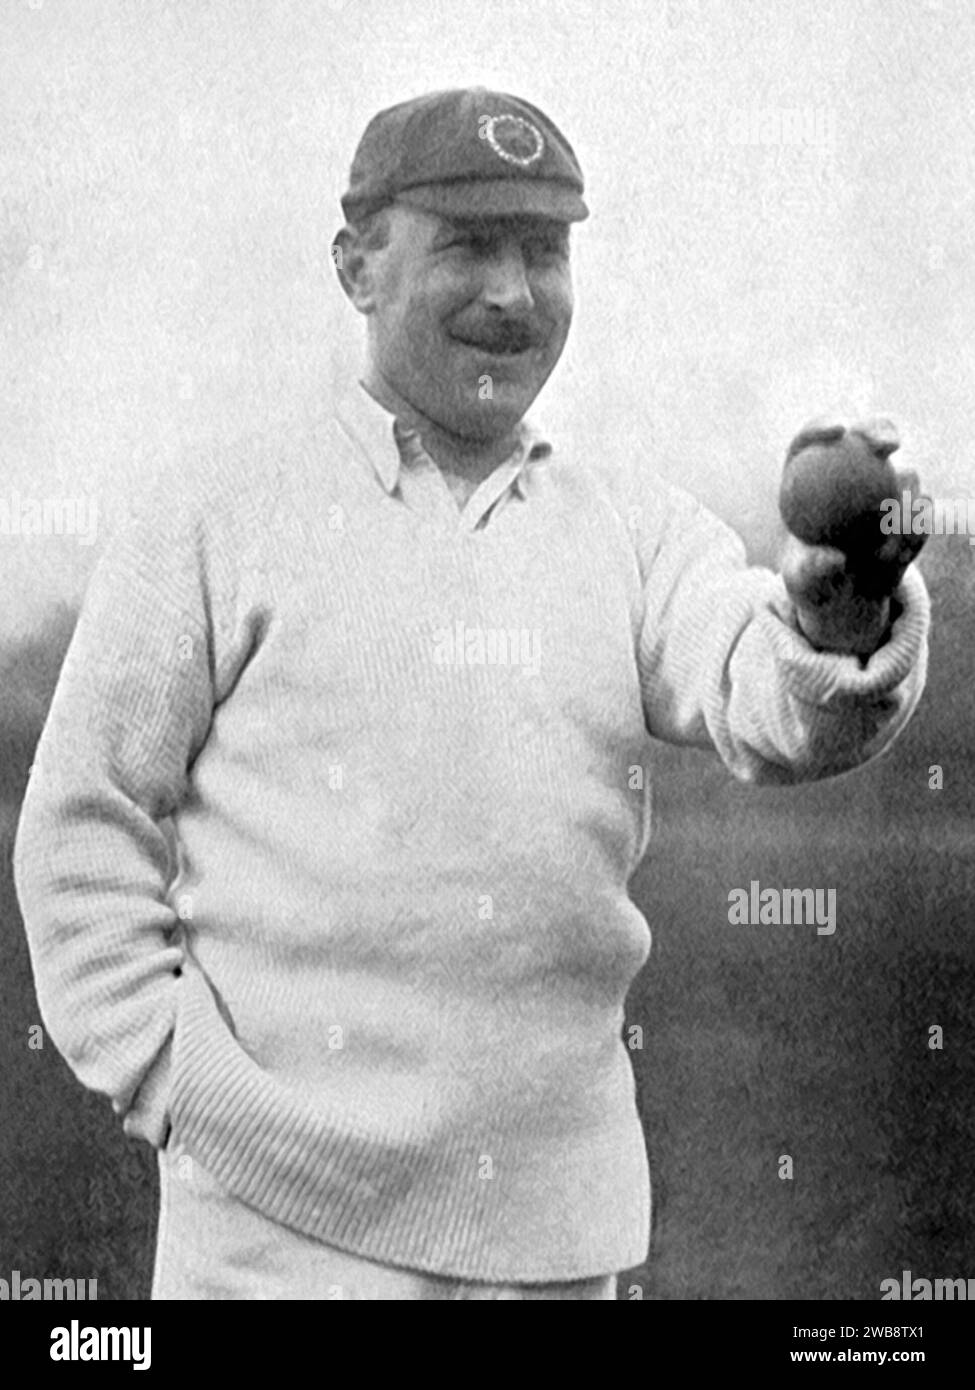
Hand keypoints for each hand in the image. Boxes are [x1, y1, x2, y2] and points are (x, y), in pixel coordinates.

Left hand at [779, 416, 927, 657]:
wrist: (843, 596)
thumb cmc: (810, 582)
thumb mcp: (803, 583)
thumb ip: (812, 570)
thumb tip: (832, 558)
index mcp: (810, 477)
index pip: (812, 440)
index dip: (824, 424)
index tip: (838, 430)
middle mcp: (852, 475)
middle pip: (867, 438)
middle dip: (881, 429)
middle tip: (889, 445)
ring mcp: (886, 490)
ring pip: (905, 475)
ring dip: (903, 497)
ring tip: (891, 531)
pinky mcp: (911, 511)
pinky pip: (922, 514)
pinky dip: (916, 530)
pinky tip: (903, 552)